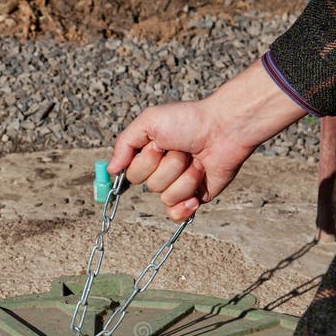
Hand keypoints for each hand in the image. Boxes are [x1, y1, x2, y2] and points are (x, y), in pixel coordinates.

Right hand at [108, 59, 306, 221]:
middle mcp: (162, 172)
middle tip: (182, 149)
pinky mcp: (195, 198)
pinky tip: (195, 196)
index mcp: (149, 155)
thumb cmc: (189, 120)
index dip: (146, 161)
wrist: (225, 129)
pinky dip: (185, 206)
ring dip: (184, 177)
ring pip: (166, 197)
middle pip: (150, 186)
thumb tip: (111, 170)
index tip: (158, 145)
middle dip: (168, 166)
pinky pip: (177, 214)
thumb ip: (124, 144)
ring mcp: (179, 186)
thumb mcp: (149, 122)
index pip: (132, 174)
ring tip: (197, 160)